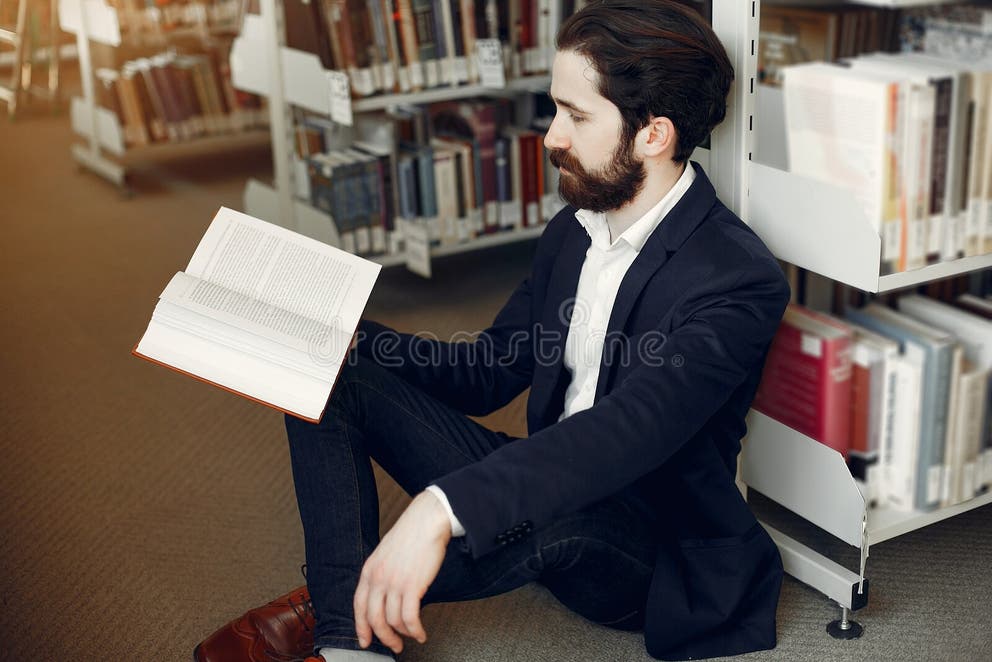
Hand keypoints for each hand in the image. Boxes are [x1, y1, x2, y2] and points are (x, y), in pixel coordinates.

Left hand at [353, 490, 451, 653]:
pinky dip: (416, 630)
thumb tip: (385, 596)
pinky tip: (421, 633)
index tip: (366, 640)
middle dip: (384, 638)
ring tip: (413, 636)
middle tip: (394, 646)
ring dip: (403, 634)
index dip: (361, 628)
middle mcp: (378, 578)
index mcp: (369, 570)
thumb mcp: (385, 554)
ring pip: (393, 621)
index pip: (359, 607)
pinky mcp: (412, 586)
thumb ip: (381, 574)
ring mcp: (394, 583)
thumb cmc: (411, 534)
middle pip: (374, 619)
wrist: (427, 520)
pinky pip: (410, 618)